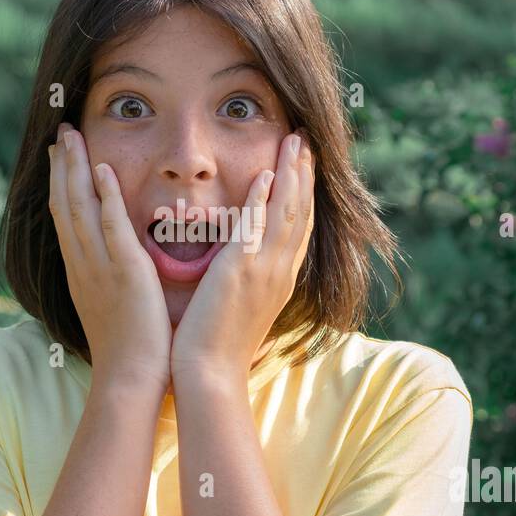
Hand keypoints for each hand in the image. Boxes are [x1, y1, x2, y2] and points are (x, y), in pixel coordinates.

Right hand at [49, 122, 171, 390]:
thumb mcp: (114, 308)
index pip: (66, 220)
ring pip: (80, 208)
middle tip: (61, 134)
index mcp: (81, 273)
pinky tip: (102, 170)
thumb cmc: (130, 351)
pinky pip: (110, 226)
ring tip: (71, 137)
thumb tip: (120, 268)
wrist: (130, 378)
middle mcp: (83, 265)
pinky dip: (104, 197)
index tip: (60, 158)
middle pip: (64, 206)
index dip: (61, 186)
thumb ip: (113, 282)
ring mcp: (100, 266)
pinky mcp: (124, 271)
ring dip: (76, 169)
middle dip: (62, 167)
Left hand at [170, 131, 314, 381]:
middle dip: (304, 174)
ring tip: (294, 143)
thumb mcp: (241, 305)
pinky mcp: (241, 273)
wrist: (210, 374)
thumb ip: (247, 279)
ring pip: (286, 213)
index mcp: (280, 279)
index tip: (303, 164)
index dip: (303, 193)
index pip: (299, 227)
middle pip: (301, 213)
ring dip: (291, 175)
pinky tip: (266, 176)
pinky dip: (263, 201)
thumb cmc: (217, 346)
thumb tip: (243, 264)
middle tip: (305, 140)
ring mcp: (264, 272)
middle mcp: (279, 272)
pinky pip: (257, 229)